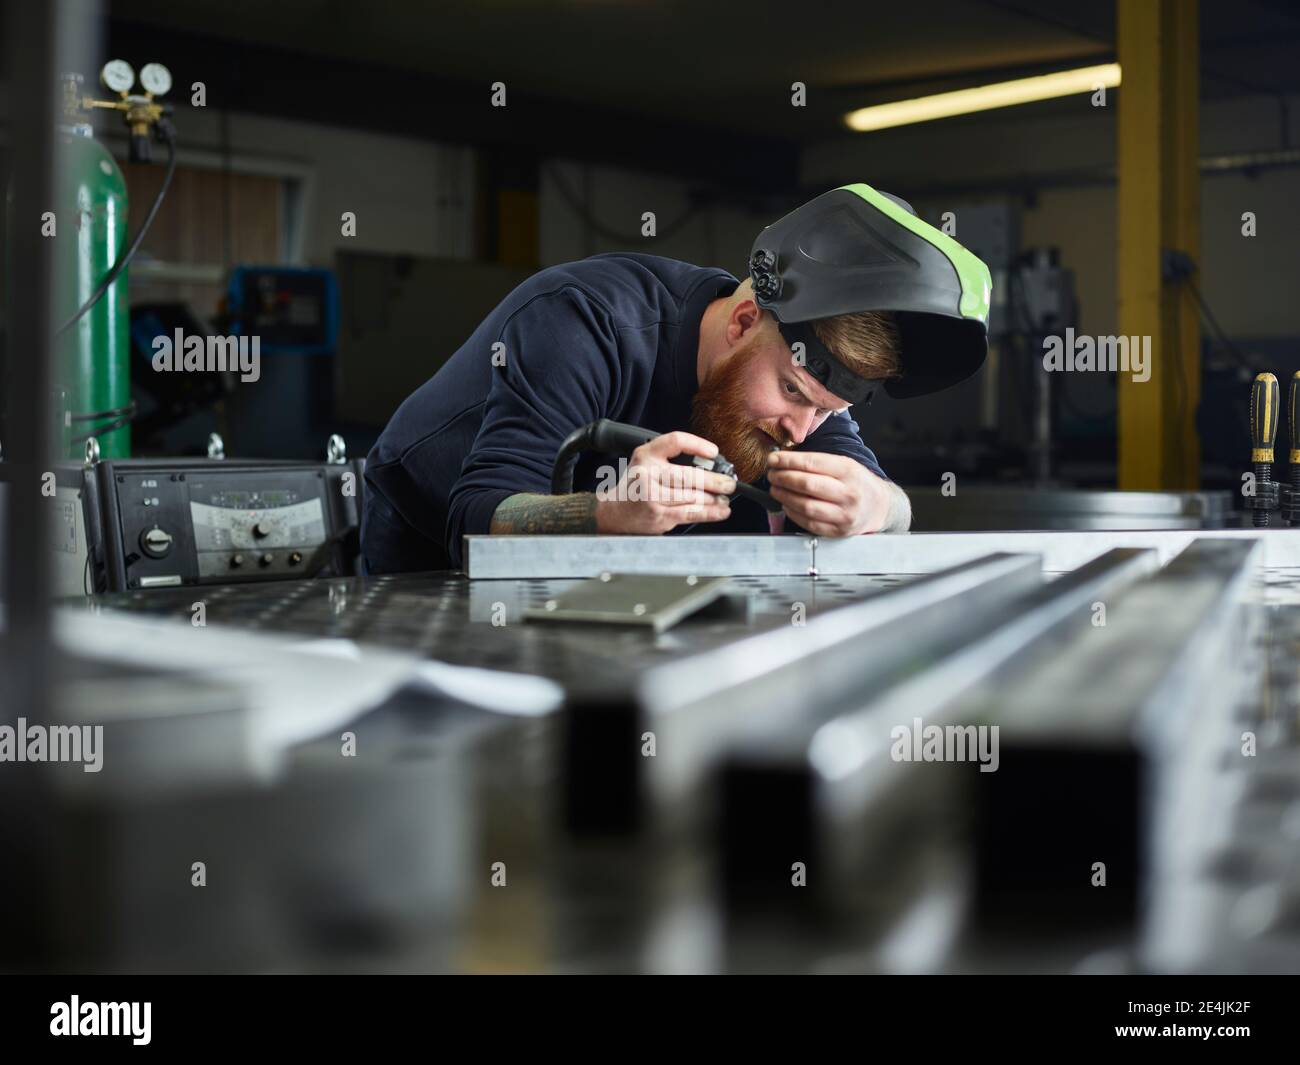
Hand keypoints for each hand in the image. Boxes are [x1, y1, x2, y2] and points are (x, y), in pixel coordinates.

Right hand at [595, 430, 735, 534]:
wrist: (613, 511)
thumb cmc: (636, 486)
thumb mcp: (646, 463)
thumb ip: (671, 460)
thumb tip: (712, 465)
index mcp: (646, 454)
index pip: (675, 441)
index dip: (698, 445)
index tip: (714, 452)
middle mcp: (648, 473)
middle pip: (690, 475)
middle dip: (716, 480)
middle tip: (729, 482)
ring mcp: (653, 495)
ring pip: (693, 496)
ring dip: (715, 498)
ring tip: (724, 498)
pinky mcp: (659, 515)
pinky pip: (691, 513)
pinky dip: (710, 512)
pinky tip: (720, 510)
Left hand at [765, 450, 894, 535]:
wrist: (878, 507)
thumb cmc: (857, 483)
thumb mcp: (845, 464)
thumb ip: (818, 462)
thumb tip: (783, 460)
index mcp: (849, 471)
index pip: (812, 463)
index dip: (788, 461)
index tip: (773, 460)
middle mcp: (848, 493)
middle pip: (807, 485)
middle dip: (783, 478)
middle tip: (771, 475)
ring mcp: (844, 514)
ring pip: (806, 506)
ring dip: (784, 496)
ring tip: (775, 489)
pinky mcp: (838, 531)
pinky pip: (809, 523)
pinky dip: (793, 513)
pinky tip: (786, 504)